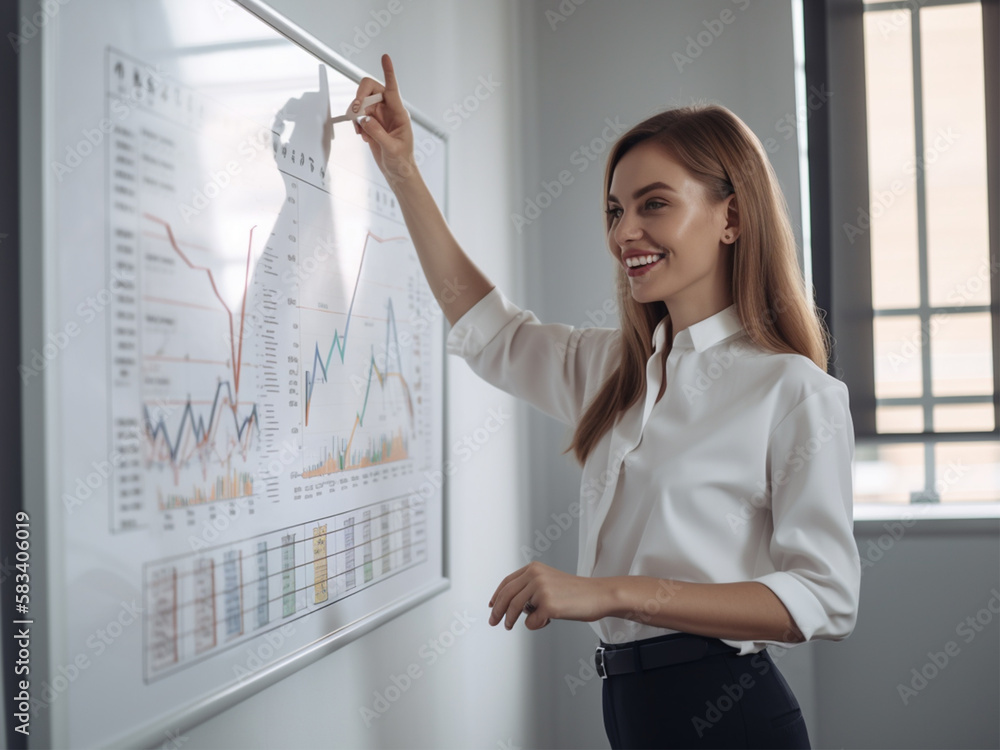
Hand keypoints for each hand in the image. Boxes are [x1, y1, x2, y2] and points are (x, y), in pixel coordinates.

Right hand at [351, 53, 417, 184]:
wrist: (398, 173)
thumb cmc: (401, 161)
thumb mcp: (391, 148)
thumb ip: (377, 133)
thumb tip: (364, 119)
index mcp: (399, 113)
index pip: (393, 88)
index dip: (388, 72)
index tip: (385, 57)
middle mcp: (389, 111)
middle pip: (370, 90)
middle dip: (360, 98)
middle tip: (355, 111)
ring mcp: (379, 116)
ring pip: (362, 103)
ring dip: (357, 115)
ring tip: (362, 131)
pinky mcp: (371, 124)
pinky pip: (359, 116)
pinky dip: (357, 124)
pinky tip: (364, 136)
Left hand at [488, 562, 610, 630]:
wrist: (598, 595)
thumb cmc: (577, 592)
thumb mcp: (550, 582)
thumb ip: (531, 588)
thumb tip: (510, 606)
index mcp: (534, 568)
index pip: (507, 582)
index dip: (497, 595)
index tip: (491, 605)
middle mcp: (535, 576)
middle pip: (506, 595)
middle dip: (497, 610)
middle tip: (493, 621)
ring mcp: (541, 590)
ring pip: (514, 608)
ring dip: (509, 619)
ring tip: (509, 626)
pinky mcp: (548, 606)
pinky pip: (531, 621)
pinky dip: (535, 625)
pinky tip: (547, 621)